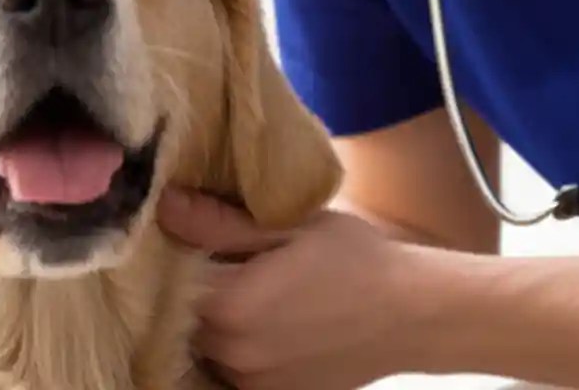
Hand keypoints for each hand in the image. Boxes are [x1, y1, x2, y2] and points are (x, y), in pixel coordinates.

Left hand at [157, 186, 427, 389]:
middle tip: (222, 255)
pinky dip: (239, 342)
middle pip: (181, 314)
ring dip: (215, 316)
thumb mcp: (287, 227)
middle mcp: (233, 352)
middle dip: (194, 284)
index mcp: (230, 305)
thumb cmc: (354, 260)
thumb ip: (219, 223)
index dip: (175, 251)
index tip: (189, 230)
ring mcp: (252, 381)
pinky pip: (233, 366)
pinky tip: (267, 316)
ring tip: (250, 286)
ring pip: (206, 343)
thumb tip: (165, 205)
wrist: (413, 314)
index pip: (168, 276)